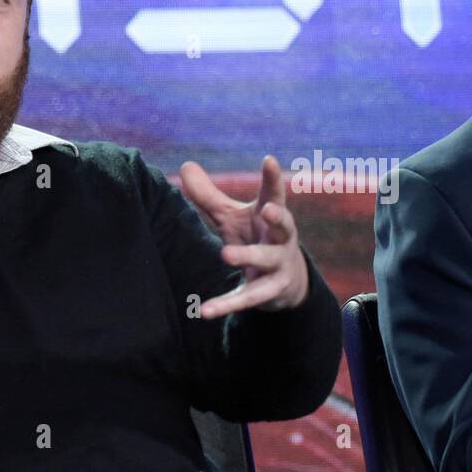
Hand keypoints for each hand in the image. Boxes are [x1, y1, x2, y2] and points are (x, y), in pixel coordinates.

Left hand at [178, 155, 308, 318]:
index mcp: (273, 217)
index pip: (275, 195)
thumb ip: (209, 196)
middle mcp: (281, 240)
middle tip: (268, 210)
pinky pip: (247, 298)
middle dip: (278, 219)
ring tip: (226, 254)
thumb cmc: (255, 238)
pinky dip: (226, 305)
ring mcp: (278, 267)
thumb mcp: (232, 217)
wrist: (286, 283)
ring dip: (249, 257)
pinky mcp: (267, 293)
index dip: (273, 179)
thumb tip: (185, 166)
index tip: (269, 160)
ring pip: (267, 261)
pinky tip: (205, 311)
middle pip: (284, 227)